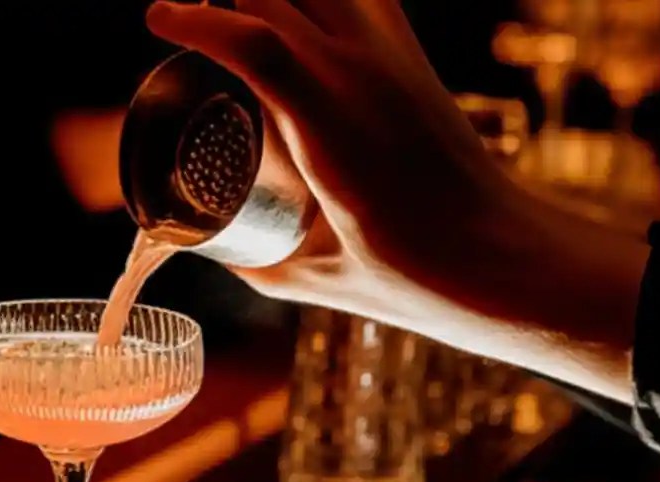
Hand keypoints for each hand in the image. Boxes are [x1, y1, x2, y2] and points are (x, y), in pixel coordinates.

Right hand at [149, 0, 650, 404]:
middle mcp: (364, 73)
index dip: (195, 17)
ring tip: (242, 16)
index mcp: (331, 124)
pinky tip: (301, 18)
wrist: (503, 257)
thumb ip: (253, 262)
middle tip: (191, 22)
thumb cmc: (412, 275)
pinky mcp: (412, 58)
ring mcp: (394, 57)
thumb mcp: (315, 276)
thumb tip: (211, 251)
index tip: (156, 16)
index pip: (255, 41)